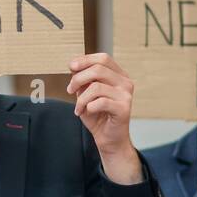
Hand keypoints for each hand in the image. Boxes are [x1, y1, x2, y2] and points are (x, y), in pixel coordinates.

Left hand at [67, 52, 140, 183]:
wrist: (108, 138)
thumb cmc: (98, 115)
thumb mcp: (86, 93)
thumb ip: (83, 80)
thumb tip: (74, 67)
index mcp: (118, 75)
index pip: (103, 58)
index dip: (85, 59)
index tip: (71, 67)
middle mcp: (125, 82)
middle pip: (98, 69)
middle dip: (78, 79)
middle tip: (69, 90)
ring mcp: (126, 95)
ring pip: (96, 87)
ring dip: (81, 98)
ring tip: (78, 107)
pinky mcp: (124, 108)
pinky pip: (100, 102)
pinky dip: (87, 107)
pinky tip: (86, 112)